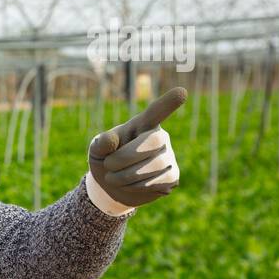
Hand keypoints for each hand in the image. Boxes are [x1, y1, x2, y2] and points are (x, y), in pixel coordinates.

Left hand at [86, 87, 185, 212]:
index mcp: (142, 125)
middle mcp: (160, 137)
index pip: (156, 112)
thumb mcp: (97, 150)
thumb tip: (112, 139)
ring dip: (126, 175)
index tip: (181, 92)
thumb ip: (101, 143)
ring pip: (153, 165)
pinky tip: (129, 184)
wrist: (110, 186)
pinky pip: (157, 182)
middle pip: (152, 141)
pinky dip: (136, 186)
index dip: (168, 103)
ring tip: (113, 178)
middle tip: (108, 165)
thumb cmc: (106, 159)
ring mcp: (169, 157)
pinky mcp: (172, 177)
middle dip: (125, 157)